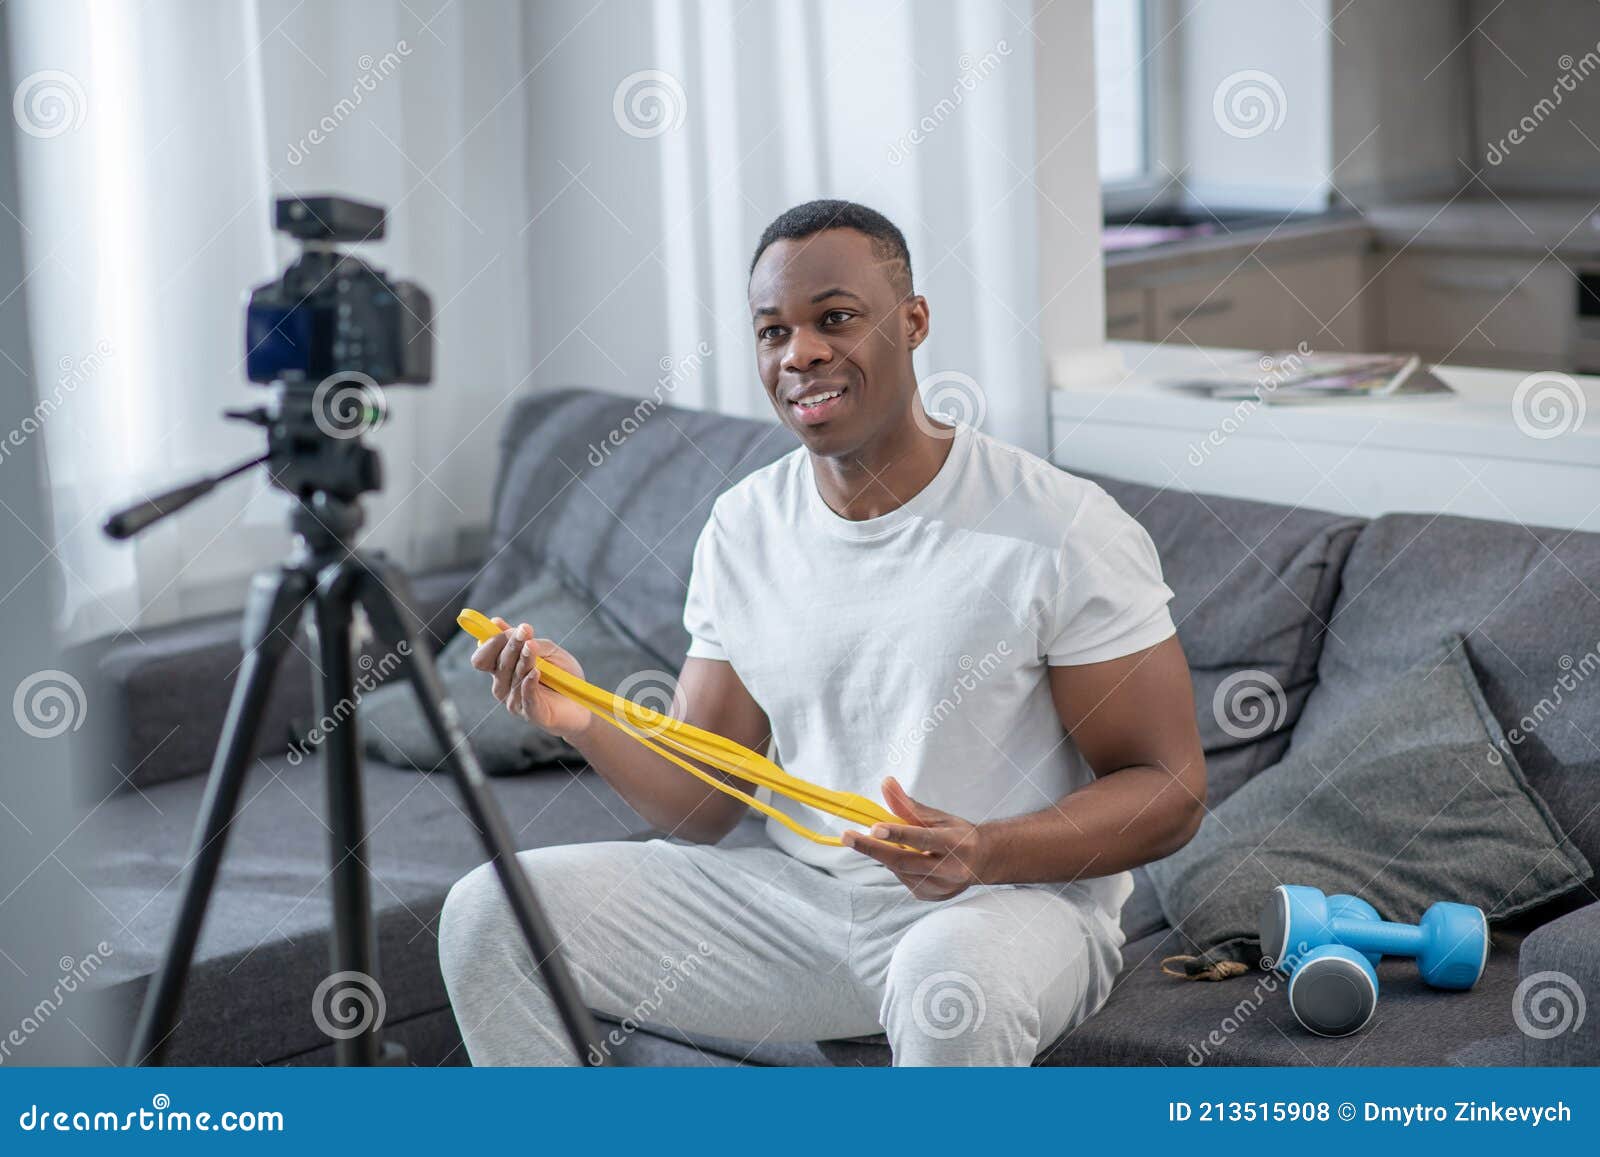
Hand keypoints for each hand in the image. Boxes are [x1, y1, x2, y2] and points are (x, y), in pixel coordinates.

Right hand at [468, 617, 590, 739]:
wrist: (581, 703)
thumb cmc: (562, 676)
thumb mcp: (547, 652)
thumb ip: (525, 640)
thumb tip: (496, 622)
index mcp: (502, 670)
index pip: (483, 658)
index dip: (493, 642)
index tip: (511, 629)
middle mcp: (504, 686)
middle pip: (499, 664)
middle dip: (511, 645)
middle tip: (524, 630)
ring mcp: (515, 701)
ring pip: (514, 677)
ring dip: (523, 660)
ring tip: (531, 646)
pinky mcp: (531, 713)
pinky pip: (527, 697)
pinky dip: (529, 683)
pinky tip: (536, 672)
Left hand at [840, 776, 987, 900]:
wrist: (982, 862)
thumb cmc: (957, 834)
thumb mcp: (938, 817)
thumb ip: (908, 805)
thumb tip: (886, 783)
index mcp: (956, 843)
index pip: (922, 838)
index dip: (898, 833)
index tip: (874, 827)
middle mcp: (950, 869)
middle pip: (903, 861)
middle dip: (872, 849)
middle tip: (847, 836)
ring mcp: (940, 888)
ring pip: (900, 871)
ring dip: (886, 854)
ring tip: (885, 840)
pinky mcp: (930, 897)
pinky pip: (903, 879)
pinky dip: (896, 865)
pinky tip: (906, 857)